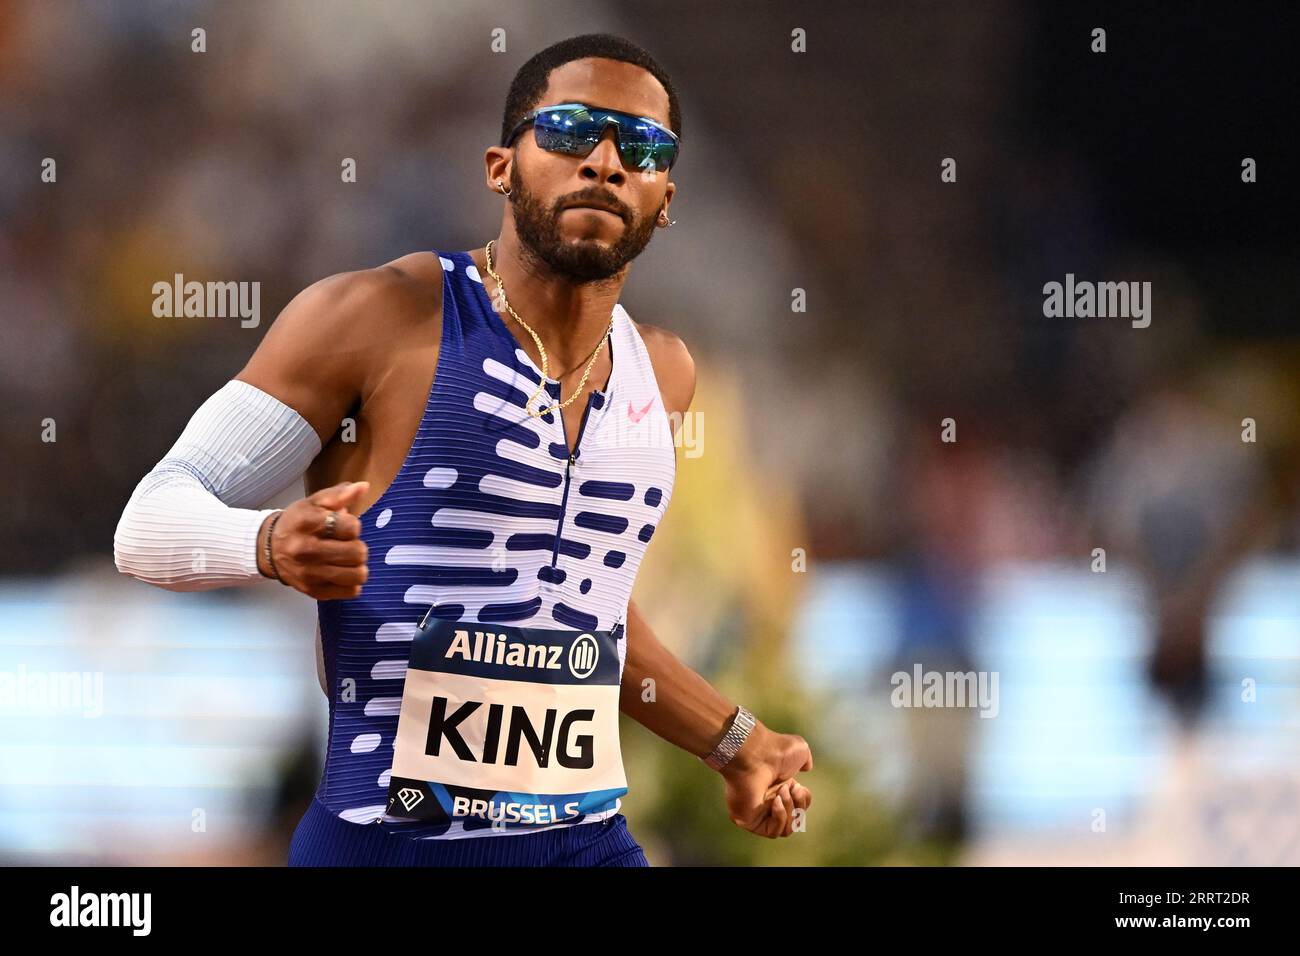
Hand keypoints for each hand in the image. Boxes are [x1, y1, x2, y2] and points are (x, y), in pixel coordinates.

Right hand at [258, 481, 369, 599]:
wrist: (268, 549)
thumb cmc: (298, 522)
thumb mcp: (314, 502)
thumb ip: (339, 494)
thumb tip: (364, 487)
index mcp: (307, 523)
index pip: (351, 527)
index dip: (353, 526)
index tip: (344, 526)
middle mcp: (305, 550)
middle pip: (357, 553)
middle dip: (358, 546)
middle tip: (348, 544)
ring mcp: (309, 574)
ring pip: (357, 575)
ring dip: (358, 566)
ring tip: (348, 559)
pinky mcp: (313, 591)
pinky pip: (350, 591)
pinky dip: (352, 582)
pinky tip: (342, 572)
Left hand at [719, 721, 812, 837]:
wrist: (755, 753)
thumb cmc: (775, 750)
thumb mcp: (800, 751)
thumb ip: (805, 760)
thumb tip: (806, 768)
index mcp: (777, 789)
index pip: (798, 808)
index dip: (804, 801)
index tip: (799, 788)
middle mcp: (767, 802)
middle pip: (794, 821)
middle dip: (798, 806)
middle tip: (791, 788)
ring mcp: (757, 813)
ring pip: (785, 829)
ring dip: (790, 810)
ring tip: (781, 792)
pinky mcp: (748, 821)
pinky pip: (772, 832)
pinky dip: (779, 818)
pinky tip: (775, 801)